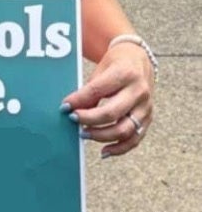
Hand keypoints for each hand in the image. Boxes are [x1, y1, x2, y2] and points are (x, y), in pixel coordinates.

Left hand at [62, 41, 153, 157]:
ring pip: (125, 130)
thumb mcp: (100, 70)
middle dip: (89, 120)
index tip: (64, 107)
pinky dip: (120, 148)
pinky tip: (104, 151)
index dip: (78, 101)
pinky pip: (135, 138)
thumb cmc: (115, 65)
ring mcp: (146, 107)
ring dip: (101, 136)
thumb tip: (71, 109)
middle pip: (112, 113)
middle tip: (73, 120)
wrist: (139, 59)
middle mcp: (139, 91)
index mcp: (125, 74)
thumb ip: (88, 91)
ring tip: (83, 134)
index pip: (97, 91)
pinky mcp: (148, 118)